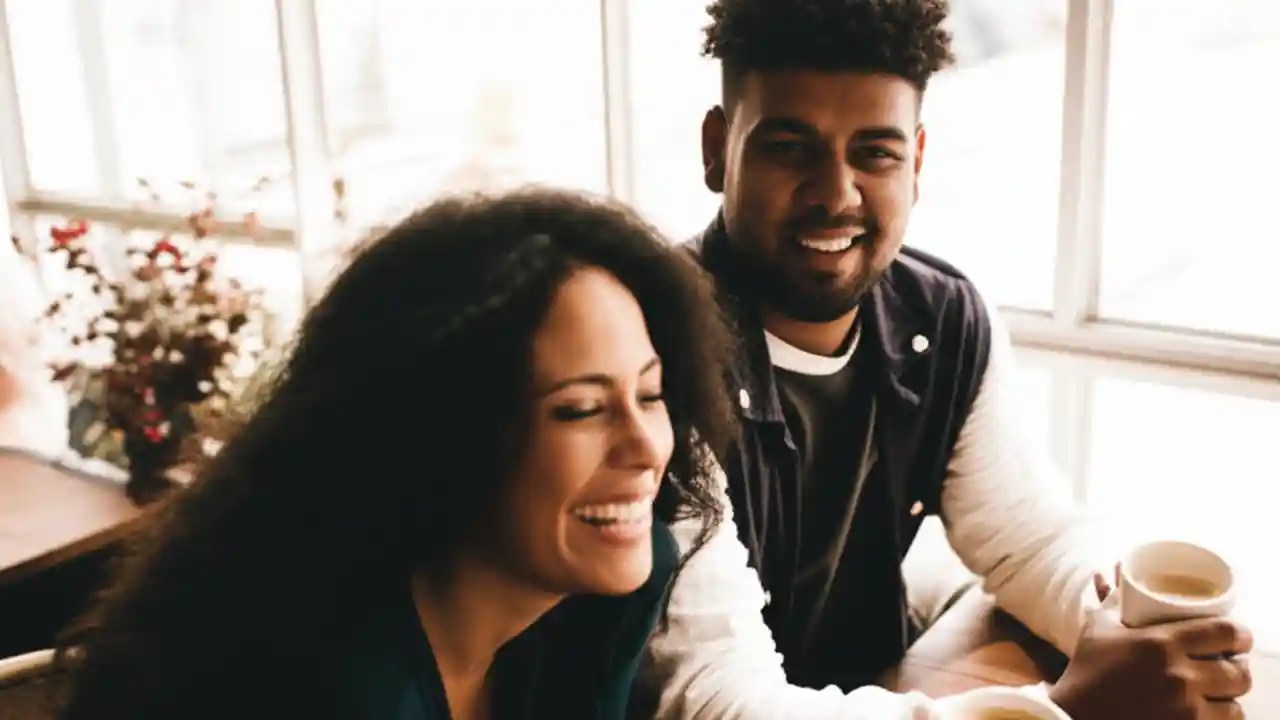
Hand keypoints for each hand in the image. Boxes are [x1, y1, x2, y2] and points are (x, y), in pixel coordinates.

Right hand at [1049, 599, 1252, 718]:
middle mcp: (1179, 676)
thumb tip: (1123, 572)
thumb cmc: (1086, 669)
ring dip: (1229, 695)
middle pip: (1238, 672)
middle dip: (1238, 668)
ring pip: (1235, 704)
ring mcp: (1184, 708)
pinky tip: (1211, 709)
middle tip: (1230, 664)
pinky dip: (1220, 716)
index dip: (1241, 634)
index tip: (1238, 636)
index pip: (1226, 633)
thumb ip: (1116, 599)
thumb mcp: (1099, 628)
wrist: (1075, 715)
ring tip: (1220, 689)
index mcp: (1161, 643)